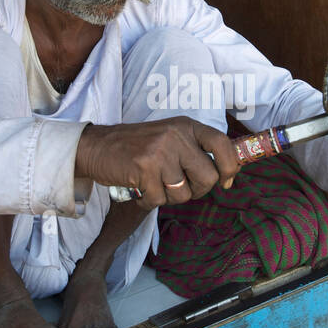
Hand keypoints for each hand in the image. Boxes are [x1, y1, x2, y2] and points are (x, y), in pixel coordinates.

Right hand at [75, 117, 239, 209]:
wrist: (97, 147)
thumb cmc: (137, 148)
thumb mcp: (170, 138)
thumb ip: (196, 151)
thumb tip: (228, 174)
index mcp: (186, 126)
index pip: (222, 144)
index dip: (230, 166)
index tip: (226, 180)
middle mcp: (176, 136)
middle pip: (208, 177)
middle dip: (197, 190)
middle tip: (179, 187)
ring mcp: (160, 152)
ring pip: (184, 193)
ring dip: (169, 197)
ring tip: (154, 184)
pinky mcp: (144, 169)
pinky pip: (160, 200)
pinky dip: (149, 201)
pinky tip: (140, 188)